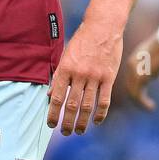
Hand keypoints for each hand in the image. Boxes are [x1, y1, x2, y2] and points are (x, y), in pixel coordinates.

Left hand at [48, 20, 122, 134]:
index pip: (56, 97)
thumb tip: (49, 95)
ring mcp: (95, 76)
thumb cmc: (82, 41)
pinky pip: (104, 100)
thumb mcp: (65, 56)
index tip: (51, 124)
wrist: (103, 27)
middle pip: (72, 105)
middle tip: (65, 132)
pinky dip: (100, 113)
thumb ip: (58, 76)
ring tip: (79, 131)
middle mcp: (79, 74)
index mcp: (65, 69)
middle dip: (67, 122)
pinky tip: (96, 121)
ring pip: (87, 105)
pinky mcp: (109, 77)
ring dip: (82, 121)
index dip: (53, 113)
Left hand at [124, 35, 158, 111]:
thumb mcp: (156, 55)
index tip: (143, 97)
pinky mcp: (141, 77)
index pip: (130, 78)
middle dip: (137, 97)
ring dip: (141, 103)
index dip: (136, 89)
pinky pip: (138, 94)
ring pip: (133, 92)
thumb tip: (153, 75)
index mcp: (133, 60)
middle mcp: (131, 65)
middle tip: (146, 105)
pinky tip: (150, 107)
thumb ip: (151, 66)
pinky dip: (143, 103)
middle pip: (130, 86)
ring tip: (150, 108)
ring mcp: (135, 71)